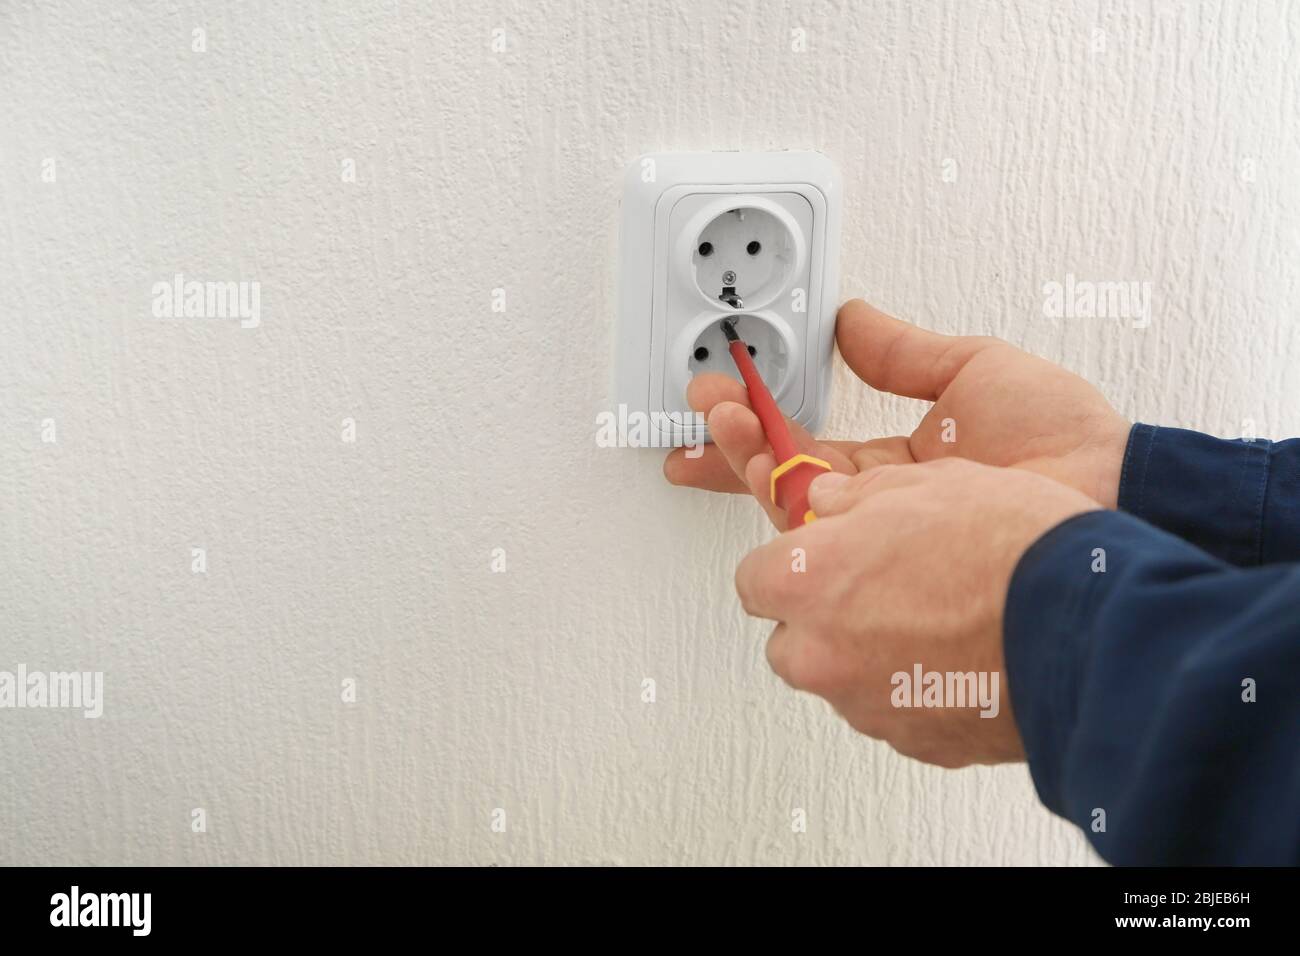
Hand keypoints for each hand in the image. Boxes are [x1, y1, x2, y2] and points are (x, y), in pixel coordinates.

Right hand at [664, 299, 1130, 526]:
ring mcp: (883, 535)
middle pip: (785, 476)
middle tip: (704, 407)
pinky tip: (757, 471)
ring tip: (718, 426)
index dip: (762, 415)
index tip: (728, 390)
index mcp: (896, 465)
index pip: (808, 442)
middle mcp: (881, 506)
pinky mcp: (889, 560)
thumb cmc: (1066, 444)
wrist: (1111, 499)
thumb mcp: (974, 370)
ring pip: (791, 504)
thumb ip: (902, 352)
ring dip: (746, 462)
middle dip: (735, 441)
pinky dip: (781, 501)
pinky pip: (821, 534)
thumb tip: (853, 319)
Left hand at [735, 458, 1099, 766]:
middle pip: (792, 635)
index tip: (821, 552)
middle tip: (882, 584)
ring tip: (934, 616)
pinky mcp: (912, 742)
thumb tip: (836, 500)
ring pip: (841, 675)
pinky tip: (958, 654)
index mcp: (805, 581)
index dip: (792, 561)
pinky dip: (913, 686)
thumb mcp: (927, 482)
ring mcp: (864, 705)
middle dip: (824, 612)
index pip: (755, 577)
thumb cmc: (1011, 551)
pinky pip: (893, 708)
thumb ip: (861, 493)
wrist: (1087, 629)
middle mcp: (820, 651)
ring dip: (868, 650)